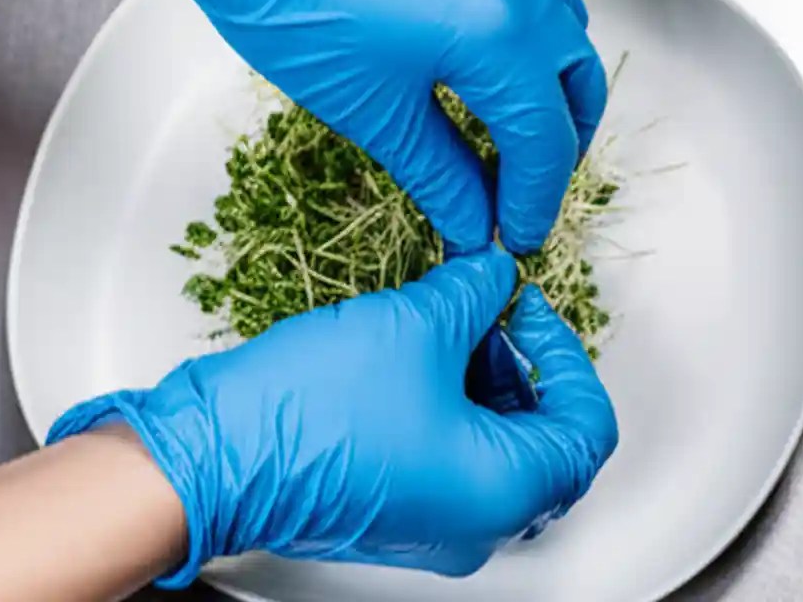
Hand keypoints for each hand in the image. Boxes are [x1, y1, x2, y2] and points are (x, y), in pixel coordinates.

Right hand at [48, 247, 617, 584]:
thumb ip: (476, 294)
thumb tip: (495, 275)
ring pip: (497, 449)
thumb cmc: (311, 412)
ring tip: (447, 326)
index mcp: (505, 490)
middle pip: (546, 441)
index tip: (529, 307)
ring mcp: (433, 526)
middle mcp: (478, 524)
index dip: (566, 352)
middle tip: (493, 312)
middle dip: (526, 365)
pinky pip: (450, 461)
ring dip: (486, 382)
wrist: (216, 455)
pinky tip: (416, 357)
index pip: (586, 424)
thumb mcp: (417, 326)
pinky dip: (450, 407)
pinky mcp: (393, 513)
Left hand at [79, 0, 606, 252]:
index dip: (533, 200)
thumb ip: (437, 171)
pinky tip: (483, 62)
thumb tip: (471, 218)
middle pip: (575, 83)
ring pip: (563, 28)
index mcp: (500, 32)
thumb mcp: (367, 105)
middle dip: (558, 148)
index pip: (547, 138)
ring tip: (506, 134)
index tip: (514, 234)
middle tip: (517, 193)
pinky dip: (525, 38)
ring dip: (549, 90)